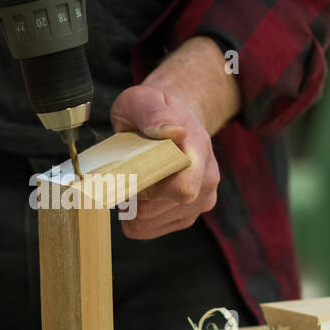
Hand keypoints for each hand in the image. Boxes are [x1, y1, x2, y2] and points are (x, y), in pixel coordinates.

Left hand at [109, 37, 240, 239]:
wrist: (174, 122)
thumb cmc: (154, 110)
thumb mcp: (144, 99)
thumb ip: (154, 113)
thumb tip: (173, 132)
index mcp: (199, 153)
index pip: (184, 189)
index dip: (149, 189)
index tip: (131, 173)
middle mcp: (207, 181)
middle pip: (156, 211)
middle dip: (131, 197)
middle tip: (123, 174)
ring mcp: (200, 202)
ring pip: (150, 224)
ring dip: (131, 207)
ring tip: (132, 182)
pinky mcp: (187, 216)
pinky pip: (149, 230)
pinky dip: (135, 217)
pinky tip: (137, 196)